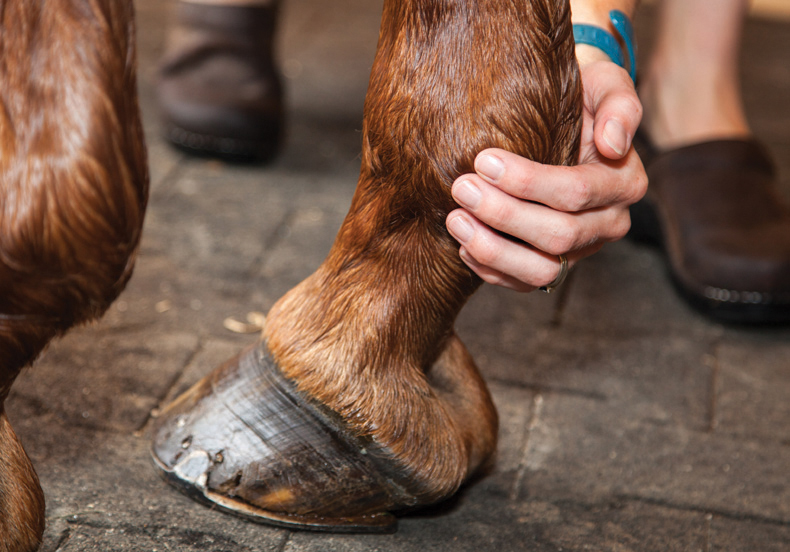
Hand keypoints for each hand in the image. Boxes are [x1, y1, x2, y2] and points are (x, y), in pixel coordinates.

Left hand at [445, 58, 646, 291]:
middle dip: (504, 215)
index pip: (576, 193)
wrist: (559, 118)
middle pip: (558, 236)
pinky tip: (463, 244)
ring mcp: (580, 250)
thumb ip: (619, 103)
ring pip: (542, 271)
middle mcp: (608, 223)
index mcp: (624, 183)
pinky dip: (490, 269)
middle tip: (461, 188)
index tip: (483, 160)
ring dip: (494, 250)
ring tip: (456, 220)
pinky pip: (523, 283)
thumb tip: (614, 145)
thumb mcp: (603, 82)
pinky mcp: (552, 265)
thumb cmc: (578, 95)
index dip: (528, 182)